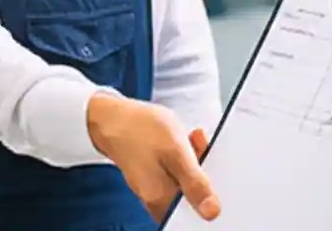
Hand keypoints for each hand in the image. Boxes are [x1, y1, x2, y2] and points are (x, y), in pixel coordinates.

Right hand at [87, 93, 220, 222]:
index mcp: (162, 200)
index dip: (213, 196)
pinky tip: (185, 142)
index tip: (220, 176)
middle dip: (206, 173)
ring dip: (196, 162)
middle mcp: (157, 200)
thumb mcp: (175, 152)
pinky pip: (178, 173)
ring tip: (194, 141)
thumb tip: (212, 212)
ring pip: (188, 182)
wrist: (112, 117)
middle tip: (204, 150)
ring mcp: (155, 188)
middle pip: (194, 197)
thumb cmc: (140, 130)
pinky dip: (185, 158)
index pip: (198, 213)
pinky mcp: (155, 176)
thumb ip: (194, 183)